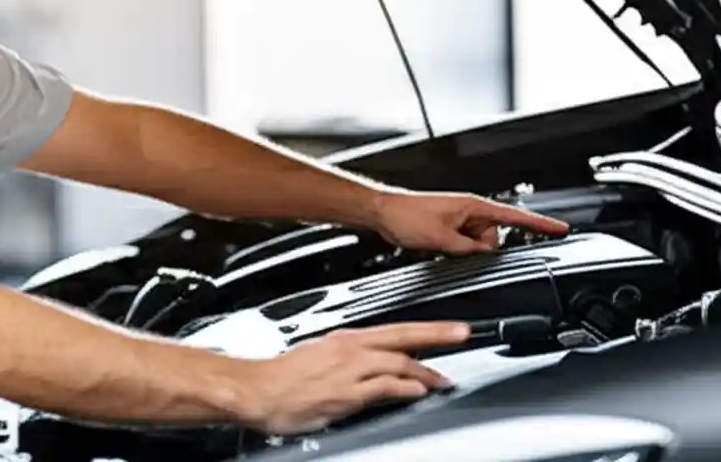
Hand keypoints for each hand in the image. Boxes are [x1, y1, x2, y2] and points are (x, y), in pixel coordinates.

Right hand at [243, 322, 467, 434]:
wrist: (258, 389)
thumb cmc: (282, 377)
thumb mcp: (318, 356)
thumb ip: (349, 360)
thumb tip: (370, 366)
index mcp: (344, 339)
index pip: (394, 329)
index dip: (425, 328)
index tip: (448, 328)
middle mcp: (350, 349)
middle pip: (403, 338)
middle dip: (437, 335)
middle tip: (462, 333)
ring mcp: (350, 370)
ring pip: (398, 363)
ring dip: (426, 370)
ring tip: (443, 378)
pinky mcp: (346, 392)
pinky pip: (383, 387)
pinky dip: (404, 388)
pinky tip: (417, 391)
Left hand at [370, 189, 569, 253]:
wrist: (383, 212)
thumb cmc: (406, 216)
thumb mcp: (442, 239)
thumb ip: (469, 250)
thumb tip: (484, 256)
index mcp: (474, 206)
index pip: (516, 217)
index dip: (541, 224)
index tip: (563, 229)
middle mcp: (470, 211)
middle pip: (494, 239)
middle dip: (479, 249)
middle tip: (451, 245)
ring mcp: (460, 219)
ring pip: (478, 246)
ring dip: (462, 250)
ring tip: (437, 242)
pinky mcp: (450, 228)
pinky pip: (463, 245)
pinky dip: (455, 249)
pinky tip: (437, 245)